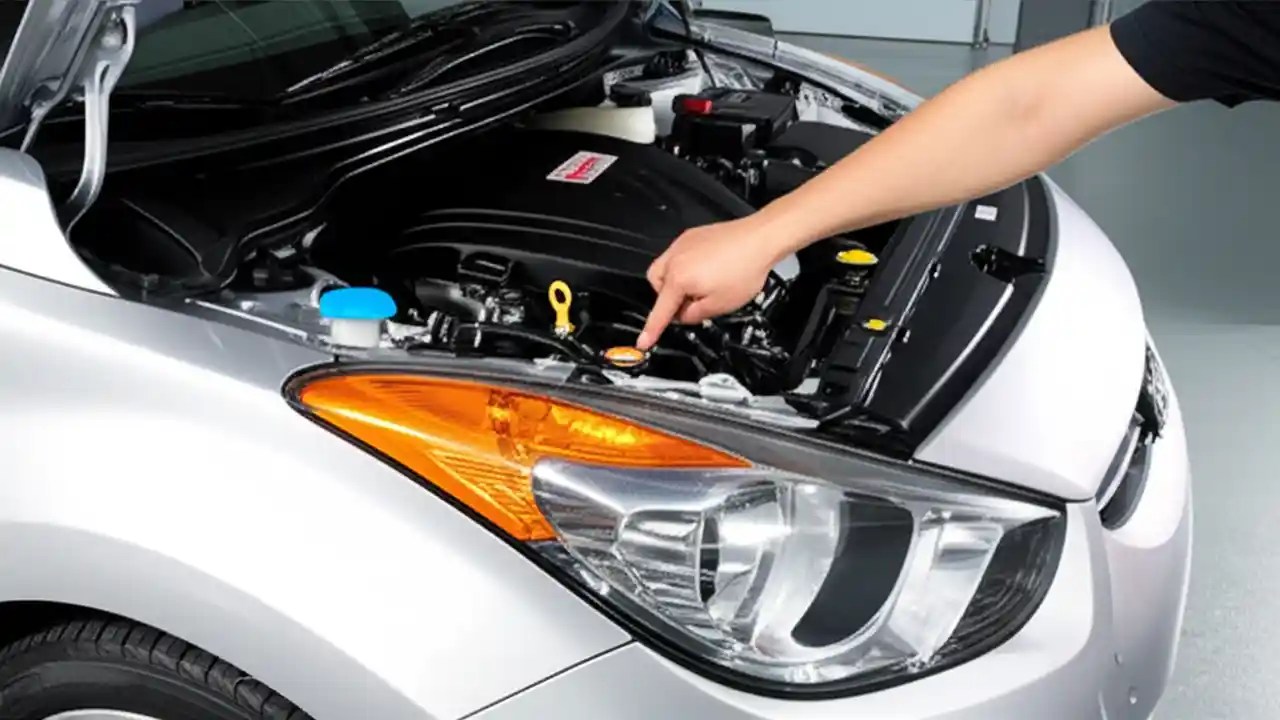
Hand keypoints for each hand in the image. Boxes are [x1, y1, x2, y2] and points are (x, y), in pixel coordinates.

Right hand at [637, 216, 782, 350]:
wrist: (761, 239)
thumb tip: (683, 315)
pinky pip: (678, 255)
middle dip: (666, 298)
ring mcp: (682, 244)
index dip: (651, 330)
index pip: (660, 312)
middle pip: (656, 286)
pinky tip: (707, 270)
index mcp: (679, 279)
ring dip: (674, 282)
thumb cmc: (745, 269)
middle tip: (688, 305)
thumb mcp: (719, 306)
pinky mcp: (692, 236)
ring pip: (664, 268)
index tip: (643, 341)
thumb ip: (694, 315)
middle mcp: (675, 259)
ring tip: (699, 287)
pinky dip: (685, 267)